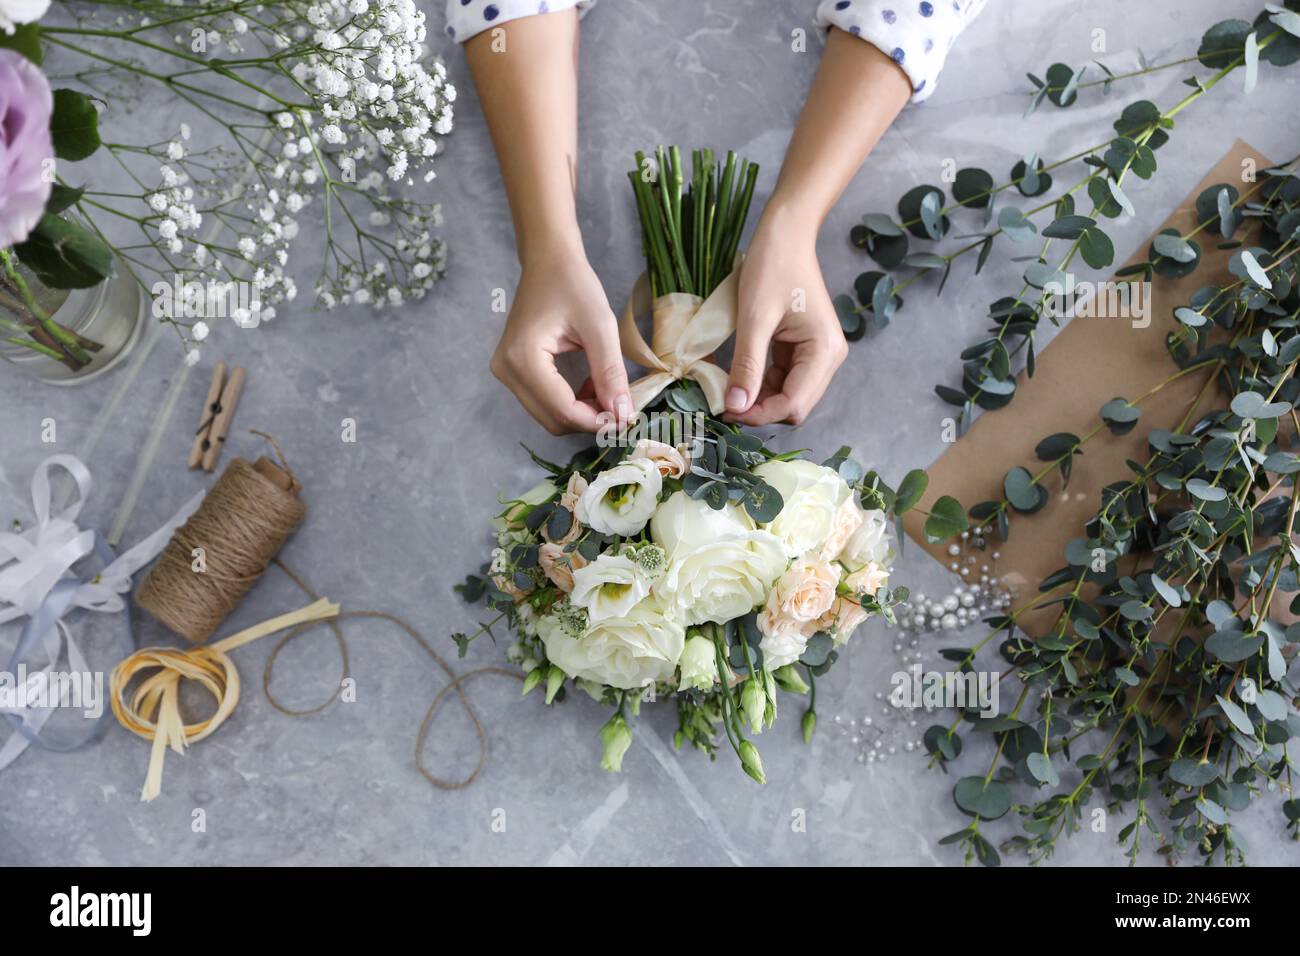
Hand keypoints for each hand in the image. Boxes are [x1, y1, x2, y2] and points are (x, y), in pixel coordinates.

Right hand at [490, 247, 631, 434]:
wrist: (548, 261)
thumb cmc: (574, 284)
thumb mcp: (600, 326)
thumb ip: (610, 373)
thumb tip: (623, 415)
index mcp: (523, 358)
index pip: (562, 410)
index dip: (597, 421)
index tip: (627, 419)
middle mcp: (507, 370)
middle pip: (552, 419)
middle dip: (589, 420)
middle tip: (620, 405)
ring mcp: (506, 372)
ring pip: (548, 415)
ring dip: (581, 412)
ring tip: (606, 389)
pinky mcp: (512, 371)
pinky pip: (543, 403)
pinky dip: (570, 403)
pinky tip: (590, 384)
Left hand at [725, 208, 847, 425]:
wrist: (786, 235)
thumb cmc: (772, 267)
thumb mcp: (755, 318)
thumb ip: (747, 365)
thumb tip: (735, 407)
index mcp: (825, 351)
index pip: (794, 404)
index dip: (760, 414)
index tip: (725, 410)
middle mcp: (829, 358)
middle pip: (795, 405)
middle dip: (760, 409)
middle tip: (723, 403)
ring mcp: (818, 355)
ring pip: (788, 396)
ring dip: (759, 399)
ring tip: (728, 390)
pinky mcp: (804, 350)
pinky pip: (783, 379)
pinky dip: (762, 384)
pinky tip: (740, 377)